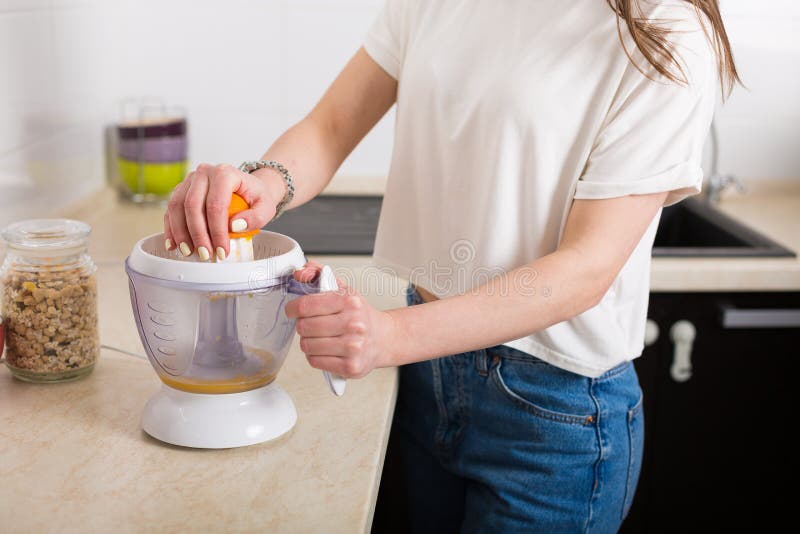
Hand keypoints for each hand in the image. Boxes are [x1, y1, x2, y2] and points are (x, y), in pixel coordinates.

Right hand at [163, 163, 285, 260]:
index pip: (216, 204)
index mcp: (225, 173)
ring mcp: (189, 180)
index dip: (217, 231)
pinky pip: (171, 209)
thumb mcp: (266, 207)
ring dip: (181, 233)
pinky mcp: (181, 189)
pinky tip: (174, 245)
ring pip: (177, 207)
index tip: (222, 251)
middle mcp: (204, 172)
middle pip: (192, 205)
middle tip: (205, 254)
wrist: (247, 187)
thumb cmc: (256, 197)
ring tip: (189, 252)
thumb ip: (256, 217)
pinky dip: (171, 228)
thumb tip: (235, 226)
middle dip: (197, 234)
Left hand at [285, 263, 396, 378]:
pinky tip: (326, 350)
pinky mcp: (350, 366)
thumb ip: (319, 274)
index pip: (307, 305)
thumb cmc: (359, 315)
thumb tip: (300, 272)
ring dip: (308, 342)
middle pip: (304, 327)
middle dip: (303, 325)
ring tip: (320, 338)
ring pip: (307, 346)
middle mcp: (354, 324)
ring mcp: (353, 347)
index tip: (293, 310)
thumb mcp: (343, 289)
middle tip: (312, 324)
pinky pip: (315, 361)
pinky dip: (315, 356)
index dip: (293, 308)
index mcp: (350, 302)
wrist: (383, 338)